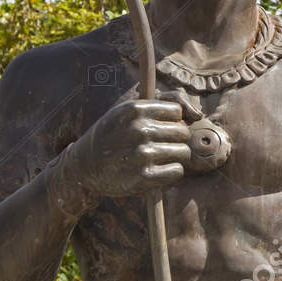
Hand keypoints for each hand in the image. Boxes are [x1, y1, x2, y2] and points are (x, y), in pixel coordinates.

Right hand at [71, 98, 191, 198]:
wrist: (83, 166)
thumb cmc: (110, 135)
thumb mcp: (126, 111)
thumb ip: (161, 103)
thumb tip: (197, 114)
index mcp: (134, 109)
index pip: (176, 111)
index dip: (172, 121)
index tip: (161, 128)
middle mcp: (139, 129)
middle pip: (183, 132)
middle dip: (175, 140)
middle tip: (160, 146)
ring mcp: (142, 154)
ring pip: (183, 152)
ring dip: (174, 157)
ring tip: (158, 159)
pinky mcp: (144, 177)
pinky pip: (176, 172)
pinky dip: (171, 173)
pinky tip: (157, 171)